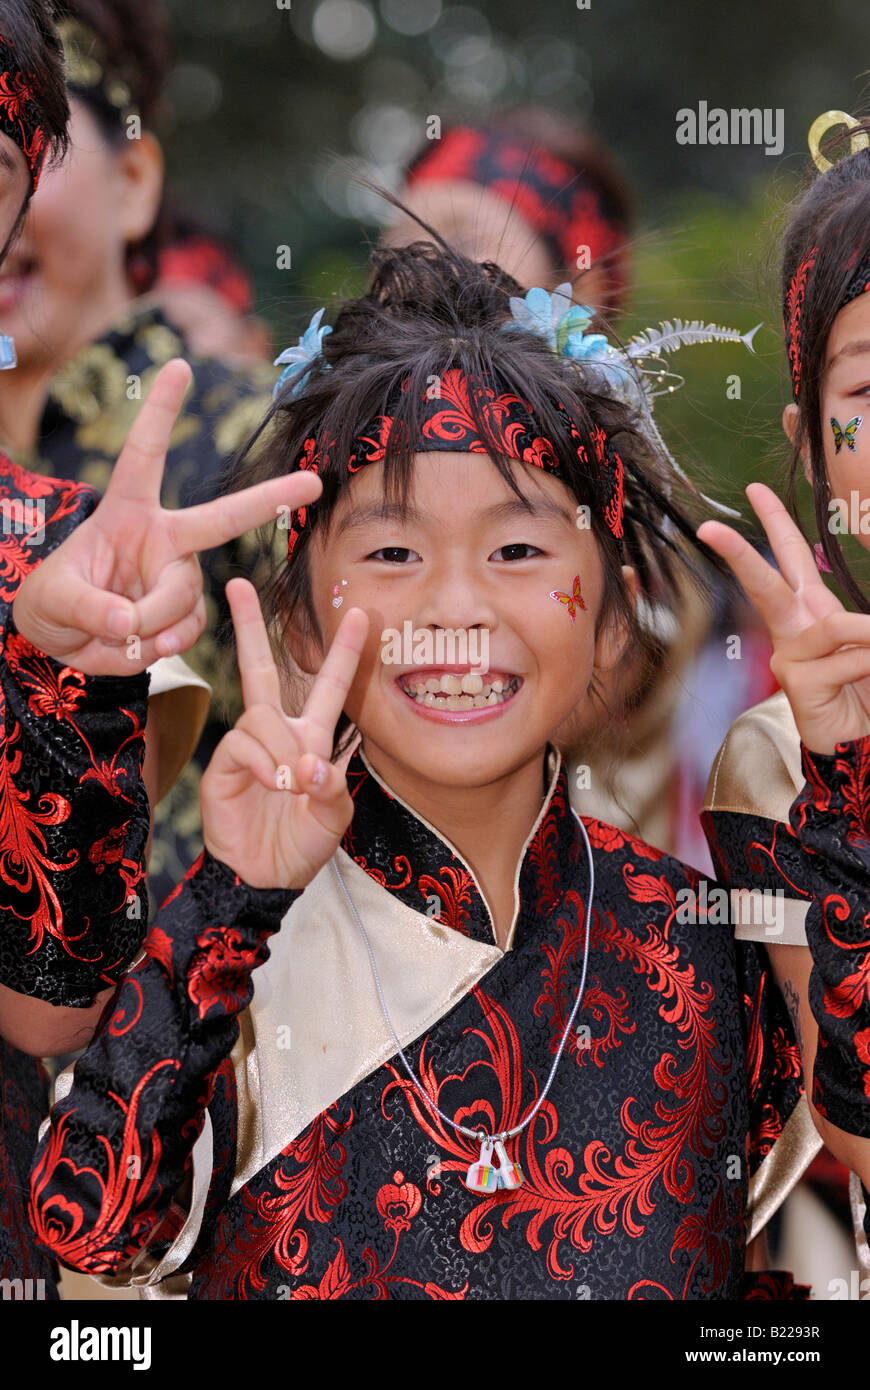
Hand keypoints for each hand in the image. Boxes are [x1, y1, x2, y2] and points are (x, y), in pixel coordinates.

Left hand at [11, 359, 321, 674]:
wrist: (63, 644)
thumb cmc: (52, 604)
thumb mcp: (52, 599)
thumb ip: (89, 607)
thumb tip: (129, 625)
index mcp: (127, 513)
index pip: (145, 455)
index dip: (161, 412)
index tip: (181, 366)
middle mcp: (163, 540)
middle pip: (220, 519)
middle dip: (268, 498)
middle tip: (312, 481)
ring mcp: (180, 579)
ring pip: (183, 601)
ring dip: (149, 624)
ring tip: (116, 634)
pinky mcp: (185, 617)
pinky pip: (186, 633)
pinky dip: (160, 646)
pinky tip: (139, 648)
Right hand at [201, 578, 368, 888]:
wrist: (264, 876)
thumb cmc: (302, 844)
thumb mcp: (334, 816)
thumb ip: (330, 787)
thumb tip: (307, 765)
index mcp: (311, 738)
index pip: (329, 686)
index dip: (344, 652)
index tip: (360, 614)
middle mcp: (277, 733)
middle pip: (262, 669)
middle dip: (250, 626)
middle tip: (236, 584)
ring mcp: (247, 745)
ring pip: (264, 717)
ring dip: (283, 751)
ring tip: (291, 785)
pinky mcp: (223, 762)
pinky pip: (243, 744)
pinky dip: (264, 765)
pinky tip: (270, 786)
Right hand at [698, 483, 869, 753]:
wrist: (859, 741)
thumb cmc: (865, 690)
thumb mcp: (868, 643)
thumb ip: (861, 624)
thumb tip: (865, 619)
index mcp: (810, 612)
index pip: (791, 558)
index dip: (776, 522)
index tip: (756, 489)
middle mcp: (793, 631)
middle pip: (767, 581)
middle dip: (739, 553)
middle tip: (709, 528)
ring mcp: (789, 657)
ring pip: (830, 625)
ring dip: (866, 636)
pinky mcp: (795, 682)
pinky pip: (840, 661)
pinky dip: (864, 664)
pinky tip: (865, 679)